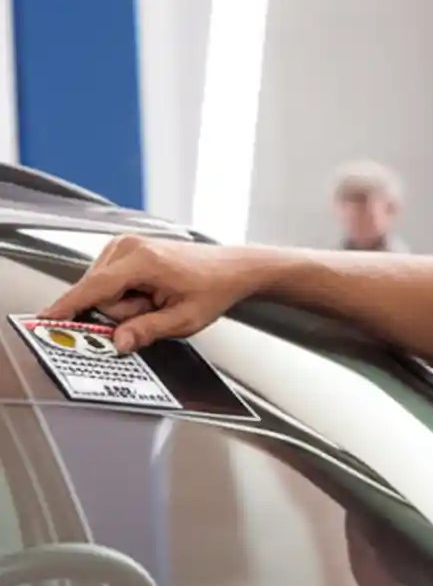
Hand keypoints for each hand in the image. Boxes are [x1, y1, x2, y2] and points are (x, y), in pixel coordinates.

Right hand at [40, 234, 262, 352]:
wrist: (230, 269)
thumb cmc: (213, 288)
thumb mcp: (184, 320)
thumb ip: (147, 330)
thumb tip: (119, 341)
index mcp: (143, 261)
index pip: (94, 288)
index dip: (69, 306)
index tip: (48, 320)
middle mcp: (130, 246)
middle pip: (98, 294)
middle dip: (121, 312)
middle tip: (155, 309)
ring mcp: (126, 244)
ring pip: (102, 290)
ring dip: (125, 303)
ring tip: (156, 300)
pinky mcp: (125, 249)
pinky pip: (109, 282)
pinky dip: (126, 293)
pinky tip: (150, 293)